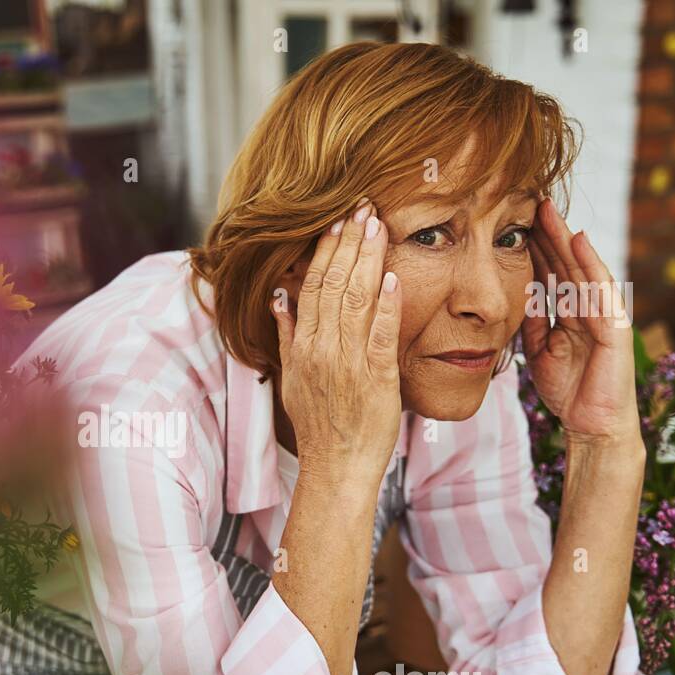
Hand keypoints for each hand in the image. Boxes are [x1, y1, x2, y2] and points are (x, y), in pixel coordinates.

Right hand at [272, 202, 401, 484]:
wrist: (335, 467)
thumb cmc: (319, 426)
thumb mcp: (292, 379)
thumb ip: (287, 336)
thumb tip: (280, 298)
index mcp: (303, 346)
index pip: (313, 286)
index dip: (326, 250)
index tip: (338, 221)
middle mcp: (322, 349)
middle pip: (333, 284)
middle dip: (348, 243)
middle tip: (363, 207)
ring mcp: (348, 363)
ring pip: (355, 301)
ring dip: (367, 260)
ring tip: (377, 226)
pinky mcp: (376, 379)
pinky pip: (380, 335)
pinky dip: (386, 306)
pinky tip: (393, 278)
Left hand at [525, 198, 640, 446]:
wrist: (591, 424)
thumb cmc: (568, 390)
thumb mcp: (538, 351)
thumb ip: (531, 323)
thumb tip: (516, 296)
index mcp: (569, 312)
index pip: (549, 272)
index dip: (533, 248)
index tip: (511, 222)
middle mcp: (587, 306)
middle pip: (564, 263)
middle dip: (547, 233)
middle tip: (528, 201)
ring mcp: (603, 312)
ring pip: (580, 268)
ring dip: (565, 238)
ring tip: (548, 210)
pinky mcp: (615, 324)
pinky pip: (601, 288)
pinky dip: (590, 263)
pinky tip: (577, 239)